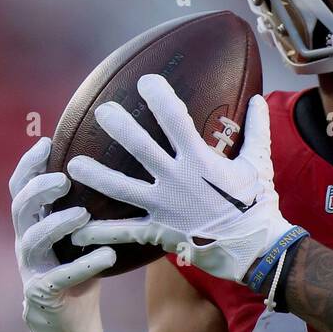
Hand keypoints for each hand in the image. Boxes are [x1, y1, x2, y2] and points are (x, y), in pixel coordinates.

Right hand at [10, 136, 115, 331]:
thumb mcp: (81, 240)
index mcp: (33, 225)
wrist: (69, 327)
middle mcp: (26, 242)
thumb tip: (122, 174)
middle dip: (39, 189)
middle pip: (20, 207)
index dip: (28, 164)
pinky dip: (85, 265)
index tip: (46, 141)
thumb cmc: (80, 276)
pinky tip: (108, 258)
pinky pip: (60, 277)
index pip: (20, 187)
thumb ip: (89, 211)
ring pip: (33, 239)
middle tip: (64, 180)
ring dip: (57, 224)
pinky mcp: (43, 293)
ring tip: (82, 215)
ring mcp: (31, 268)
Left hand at [67, 76, 294, 281]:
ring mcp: (164, 207)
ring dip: (96, 177)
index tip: (145, 81)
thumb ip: (256, 130)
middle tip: (102, 112)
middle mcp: (176, 180)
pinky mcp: (159, 231)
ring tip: (73, 166)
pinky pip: (126, 232)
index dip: (159, 97)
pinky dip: (102, 232)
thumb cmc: (257, 206)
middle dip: (118, 126)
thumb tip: (259, 100)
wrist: (254, 250)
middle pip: (139, 147)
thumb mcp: (259, 165)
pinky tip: (79, 230)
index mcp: (199, 160)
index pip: (174, 119)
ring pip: (122, 189)